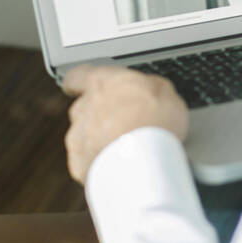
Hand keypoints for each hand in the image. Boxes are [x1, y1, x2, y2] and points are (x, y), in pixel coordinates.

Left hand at [61, 65, 188, 182]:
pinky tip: (120, 166)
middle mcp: (83, 108)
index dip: (80, 82)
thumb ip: (144, 86)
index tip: (84, 86)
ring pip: (84, 136)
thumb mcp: (163, 89)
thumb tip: (147, 89)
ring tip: (127, 150)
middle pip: (84, 108)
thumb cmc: (154, 122)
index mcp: (101, 83)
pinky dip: (99, 163)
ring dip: (100, 140)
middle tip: (126, 123)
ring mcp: (78, 138)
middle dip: (100, 115)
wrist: (143, 162)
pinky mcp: (79, 164)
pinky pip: (87, 161)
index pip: (77, 76)